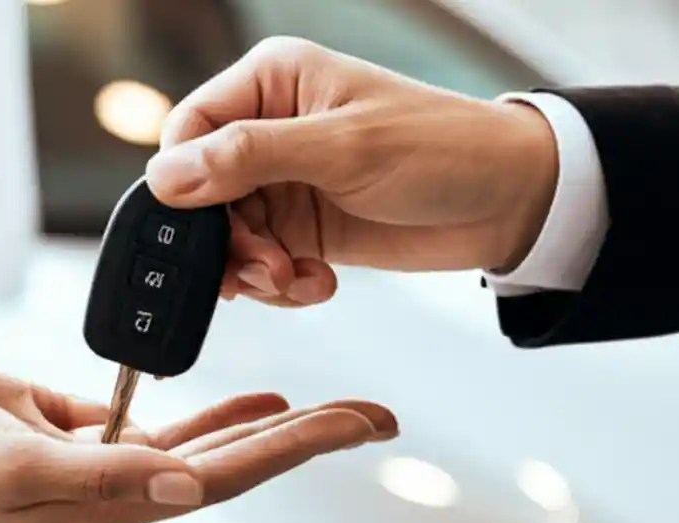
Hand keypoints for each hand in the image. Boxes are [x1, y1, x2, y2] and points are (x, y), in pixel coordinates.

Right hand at [0, 364, 397, 522]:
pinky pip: (166, 414)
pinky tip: (249, 392)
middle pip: (237, 459)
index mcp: (114, 508)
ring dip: (267, 421)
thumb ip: (106, 473)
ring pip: (209, 438)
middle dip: (306, 436)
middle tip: (372, 415)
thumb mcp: (19, 468)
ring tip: (328, 405)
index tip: (356, 424)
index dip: (297, 447)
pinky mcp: (86, 426)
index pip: (228, 475)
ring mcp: (107, 459)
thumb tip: (190, 483)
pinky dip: (213, 404)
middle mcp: (122, 489)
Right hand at [144, 37, 558, 306]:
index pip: (190, 130)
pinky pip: (260, 263)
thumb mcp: (342, 149)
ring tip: (293, 280)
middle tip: (261, 270)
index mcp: (272, 83)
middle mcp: (269, 130)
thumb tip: (167, 176)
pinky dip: (278, 284)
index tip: (199, 231)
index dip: (183, 185)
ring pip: (227, 237)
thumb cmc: (443, 148)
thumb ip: (250, 158)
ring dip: (252, 270)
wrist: (511, 202)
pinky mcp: (302, 227)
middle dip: (225, 241)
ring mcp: (284, 182)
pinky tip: (315, 284)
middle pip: (201, 194)